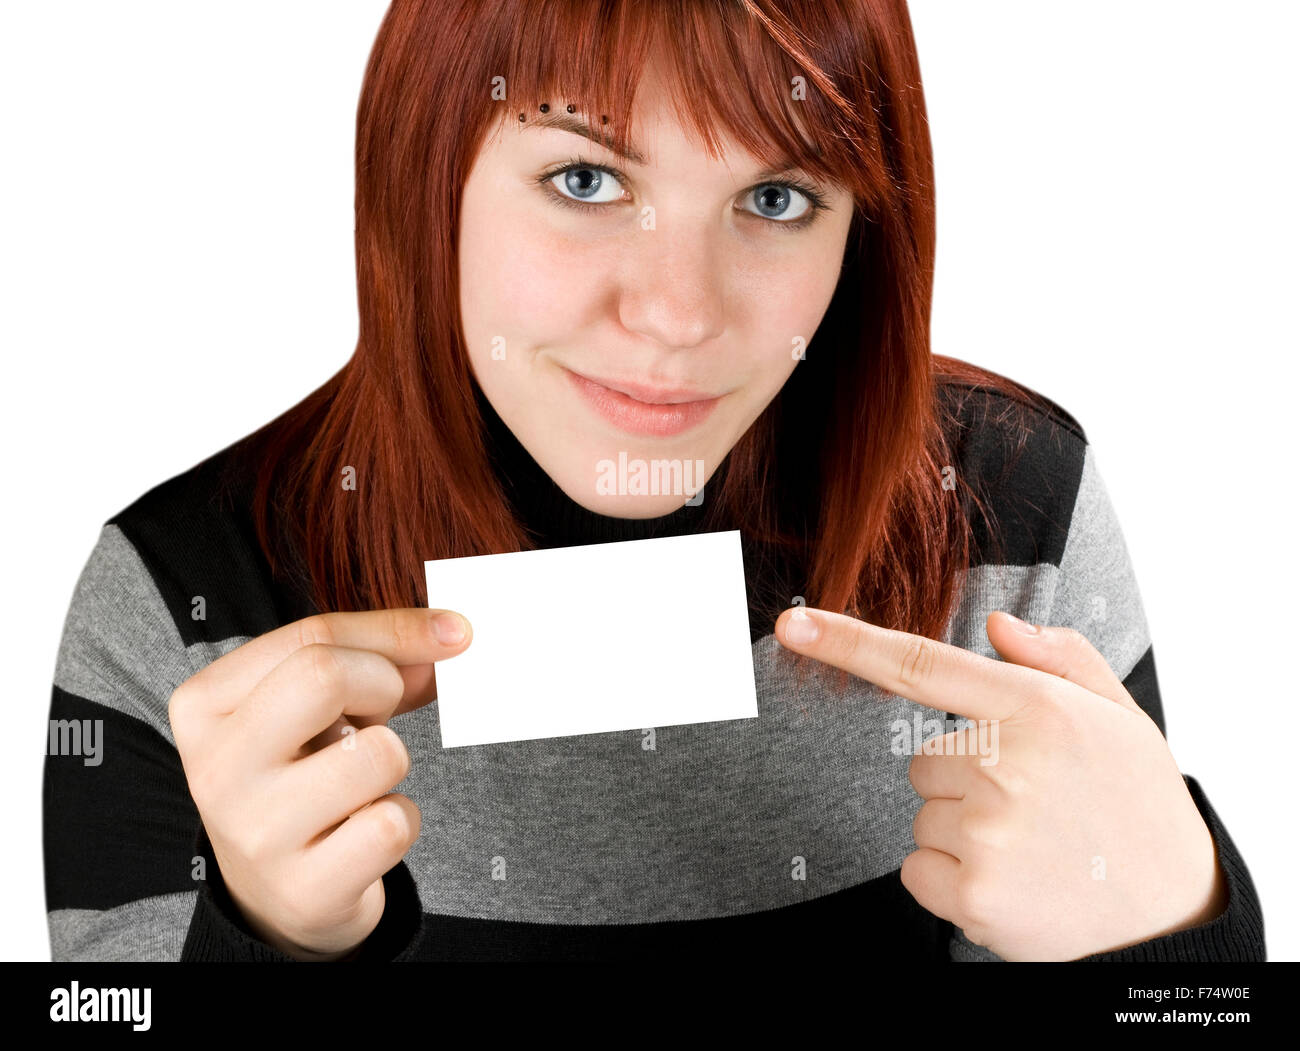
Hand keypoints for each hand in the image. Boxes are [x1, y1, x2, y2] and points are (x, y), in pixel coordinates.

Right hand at [168, 607, 471, 959]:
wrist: (272, 894)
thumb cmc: (297, 776)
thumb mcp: (311, 708)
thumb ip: (373, 661)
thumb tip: (447, 636)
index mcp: (207, 705)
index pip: (312, 637)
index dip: (395, 631)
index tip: (452, 632)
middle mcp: (219, 767)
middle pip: (325, 676)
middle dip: (382, 684)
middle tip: (378, 715)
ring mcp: (257, 832)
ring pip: (379, 753)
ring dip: (393, 762)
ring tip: (359, 783)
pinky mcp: (304, 889)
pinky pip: (394, 823)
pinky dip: (401, 819)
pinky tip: (366, 832)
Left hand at [775, 606, 1226, 960]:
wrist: (1173, 910)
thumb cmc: (1137, 804)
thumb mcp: (1118, 715)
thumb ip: (1058, 660)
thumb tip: (996, 625)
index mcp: (1035, 707)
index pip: (921, 665)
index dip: (848, 643)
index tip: (794, 624)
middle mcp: (1005, 761)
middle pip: (922, 760)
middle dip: (964, 781)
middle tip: (1033, 807)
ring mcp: (987, 828)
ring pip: (924, 815)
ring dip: (964, 833)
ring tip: (1033, 847)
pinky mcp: (973, 889)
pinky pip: (917, 869)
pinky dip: (952, 881)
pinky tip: (1012, 882)